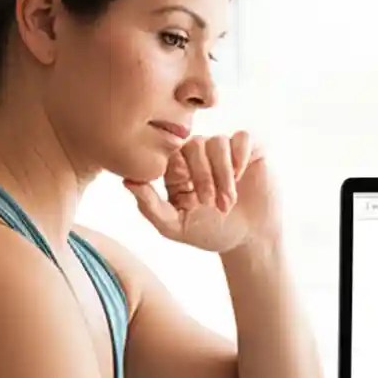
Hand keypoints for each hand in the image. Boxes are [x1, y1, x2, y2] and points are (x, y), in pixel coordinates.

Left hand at [124, 131, 280, 252]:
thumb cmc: (210, 232)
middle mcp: (200, 153)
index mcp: (178, 167)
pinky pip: (242, 137)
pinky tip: (242, 178)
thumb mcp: (175, 226)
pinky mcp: (250, 148)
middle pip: (195, 145)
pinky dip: (240, 157)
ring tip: (227, 202)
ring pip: (218, 142)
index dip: (182, 173)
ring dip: (223, 174)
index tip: (192, 200)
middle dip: (204, 177)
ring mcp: (225, 149)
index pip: (172, 152)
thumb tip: (127, 181)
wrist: (250, 240)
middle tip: (211, 204)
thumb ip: (149, 205)